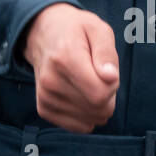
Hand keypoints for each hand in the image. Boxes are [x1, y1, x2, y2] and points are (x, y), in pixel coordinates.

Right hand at [21, 3, 119, 132]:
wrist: (43, 35)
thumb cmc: (76, 31)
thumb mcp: (97, 29)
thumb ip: (107, 52)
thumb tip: (110, 78)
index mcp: (65, 58)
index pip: (100, 94)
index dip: (112, 85)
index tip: (106, 70)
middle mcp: (50, 80)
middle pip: (98, 109)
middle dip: (108, 96)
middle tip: (98, 75)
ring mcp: (45, 96)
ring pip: (91, 120)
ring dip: (97, 105)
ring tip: (86, 82)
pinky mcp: (44, 109)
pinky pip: (80, 127)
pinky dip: (87, 115)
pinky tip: (80, 94)